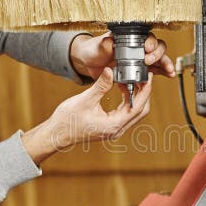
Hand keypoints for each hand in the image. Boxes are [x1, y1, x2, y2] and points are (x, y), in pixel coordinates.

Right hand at [22, 68, 151, 163]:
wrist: (57, 134)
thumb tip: (111, 70)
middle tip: (143, 76)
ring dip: (135, 96)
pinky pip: (125, 112)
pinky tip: (122, 88)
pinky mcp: (110, 126)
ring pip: (134, 112)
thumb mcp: (85, 100)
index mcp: (114, 125)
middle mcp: (117, 129)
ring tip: (132, 79)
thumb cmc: (67, 120)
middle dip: (144, 93)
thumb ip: (100, 86)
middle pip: (141, 110)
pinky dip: (127, 100)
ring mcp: (114, 129)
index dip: (146, 90)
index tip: (148, 76)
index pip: (138, 106)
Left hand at [69, 32, 175, 79]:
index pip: (147, 37)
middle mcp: (138, 46)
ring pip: (159, 58)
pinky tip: (168, 75)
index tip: (147, 49)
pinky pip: (155, 70)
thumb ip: (104, 45)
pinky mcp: (140, 69)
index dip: (150, 42)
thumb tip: (110, 41)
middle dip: (158, 54)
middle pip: (157, 47)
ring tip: (169, 71)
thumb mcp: (98, 46)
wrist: (90, 62)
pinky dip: (163, 72)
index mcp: (130, 37)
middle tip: (149, 61)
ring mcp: (141, 57)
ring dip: (166, 64)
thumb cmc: (94, 50)